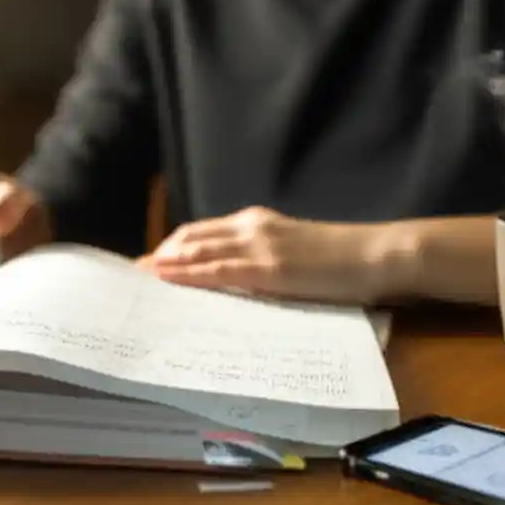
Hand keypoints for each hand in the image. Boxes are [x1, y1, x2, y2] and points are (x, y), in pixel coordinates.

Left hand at [148, 206, 380, 303]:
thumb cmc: (339, 260)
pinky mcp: (268, 267)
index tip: (147, 264)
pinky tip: (167, 280)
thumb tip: (233, 281)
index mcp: (256, 222)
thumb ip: (261, 260)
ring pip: (197, 250)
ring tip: (137, 281)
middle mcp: (250, 226)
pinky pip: (218, 270)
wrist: (374, 255)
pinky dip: (188, 274)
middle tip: (130, 276)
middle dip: (158, 256)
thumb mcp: (292, 253)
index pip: (200, 231)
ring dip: (164, 266)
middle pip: (189, 238)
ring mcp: (259, 245)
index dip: (170, 247)